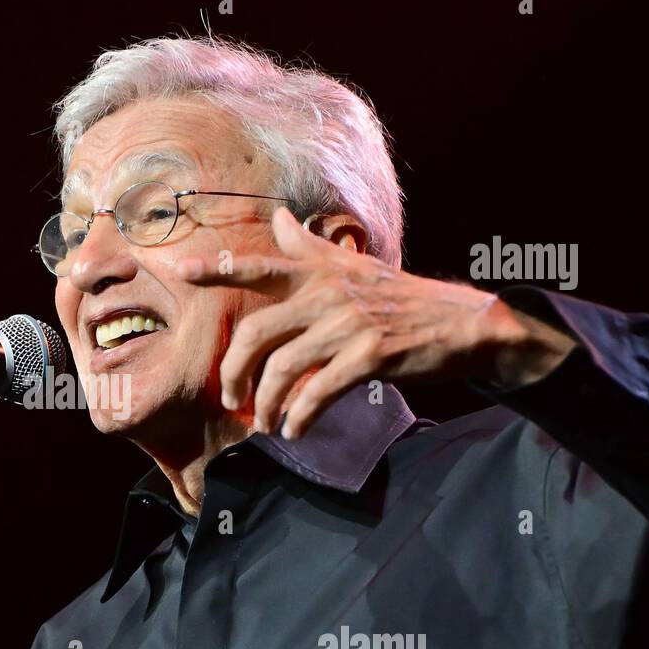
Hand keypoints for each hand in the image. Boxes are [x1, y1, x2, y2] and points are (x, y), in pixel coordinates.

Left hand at [178, 207, 576, 438]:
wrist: (467, 325)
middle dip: (234, 373)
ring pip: (282, 369)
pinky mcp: (369, 356)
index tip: (180, 272)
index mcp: (320, 273)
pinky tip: (296, 430)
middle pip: (256, 334)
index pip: (259, 266)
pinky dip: (300, 416)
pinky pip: (317, 392)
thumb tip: (277, 218)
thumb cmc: (403, 300)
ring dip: (266, 404)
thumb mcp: (354, 266)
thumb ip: (309, 249)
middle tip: (232, 399)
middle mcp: (328, 293)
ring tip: (266, 424)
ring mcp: (348, 324)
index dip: (217, 267)